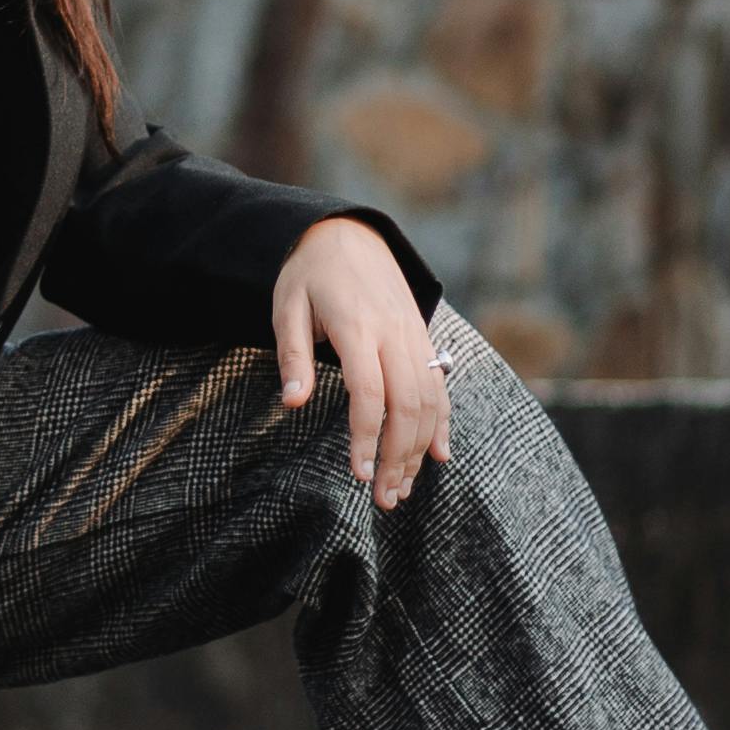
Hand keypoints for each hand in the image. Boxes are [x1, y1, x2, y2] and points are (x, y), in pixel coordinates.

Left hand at [270, 218, 452, 512]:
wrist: (347, 231)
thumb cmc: (309, 273)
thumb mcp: (287, 307)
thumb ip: (292, 357)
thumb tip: (293, 403)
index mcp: (357, 326)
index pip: (369, 392)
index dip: (366, 437)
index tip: (358, 474)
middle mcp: (394, 332)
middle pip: (407, 404)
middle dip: (398, 457)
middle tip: (384, 498)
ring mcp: (415, 335)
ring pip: (429, 400)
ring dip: (419, 449)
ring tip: (402, 488)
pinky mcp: (423, 337)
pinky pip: (440, 385)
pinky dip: (442, 422)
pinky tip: (438, 456)